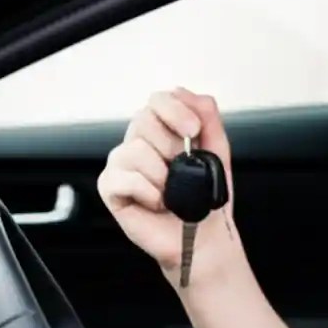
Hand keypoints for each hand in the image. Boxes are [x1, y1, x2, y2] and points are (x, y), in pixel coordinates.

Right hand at [97, 87, 240, 286]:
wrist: (204, 236)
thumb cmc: (206, 197)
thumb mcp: (217, 151)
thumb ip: (207, 117)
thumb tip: (186, 91)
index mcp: (162, 130)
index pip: (158, 99)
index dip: (175, 110)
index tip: (193, 130)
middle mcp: (137, 142)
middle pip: (144, 119)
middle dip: (173, 146)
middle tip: (184, 169)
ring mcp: (121, 164)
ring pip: (136, 149)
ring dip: (164, 176)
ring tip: (171, 191)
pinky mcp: (110, 187)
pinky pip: (126, 179)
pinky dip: (150, 193)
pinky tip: (158, 202)